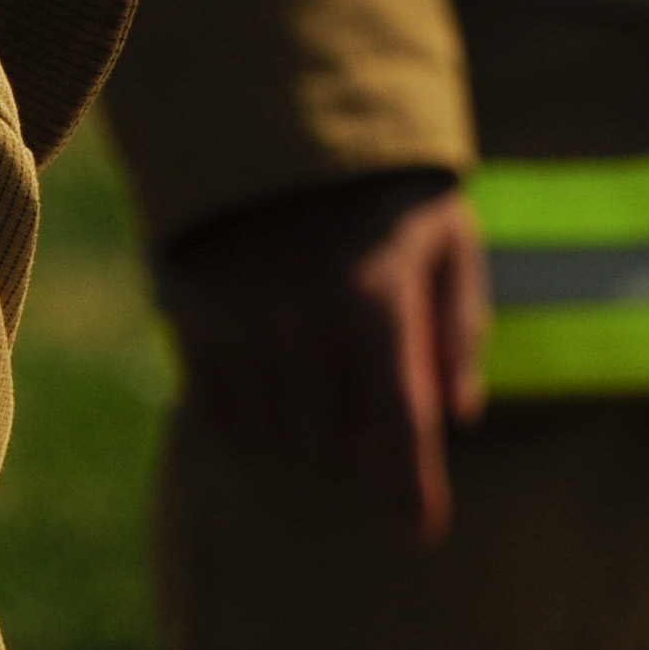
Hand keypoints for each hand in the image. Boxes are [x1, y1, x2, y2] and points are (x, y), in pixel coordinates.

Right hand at [155, 169, 488, 545]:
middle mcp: (300, 316)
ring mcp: (237, 320)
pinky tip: (278, 392)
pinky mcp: (189, 318)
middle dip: (359, 453)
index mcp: (374, 296)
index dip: (411, 489)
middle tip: (373, 429)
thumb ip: (459, 328)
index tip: (422, 534)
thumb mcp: (446, 238)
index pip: (397, 425)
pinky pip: (220, 416)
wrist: (276, 115)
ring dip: (307, 443)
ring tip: (326, 401)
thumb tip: (458, 418)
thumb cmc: (382, 189)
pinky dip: (254, 427)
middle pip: (331, 446)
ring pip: (273, 440)